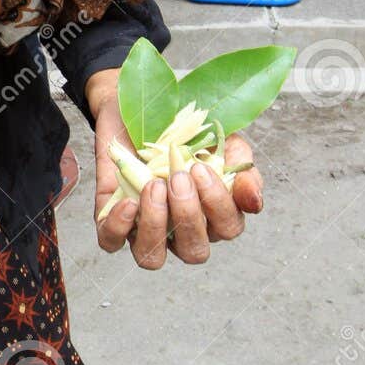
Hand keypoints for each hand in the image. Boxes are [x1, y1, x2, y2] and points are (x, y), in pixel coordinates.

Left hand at [88, 80, 262, 268]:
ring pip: (152, 258)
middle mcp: (180, 229)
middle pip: (194, 251)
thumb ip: (240, 167)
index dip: (218, 205)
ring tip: (153, 186)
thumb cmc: (183, 129)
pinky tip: (128, 201)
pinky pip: (111, 242)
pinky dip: (118, 227)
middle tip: (178, 176)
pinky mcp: (110, 217)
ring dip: (155, 226)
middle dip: (188, 216)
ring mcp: (144, 228)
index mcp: (212, 213)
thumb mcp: (219, 140)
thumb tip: (254, 201)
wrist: (137, 106)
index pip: (227, 229)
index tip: (201, 168)